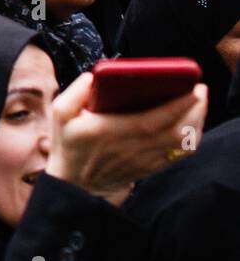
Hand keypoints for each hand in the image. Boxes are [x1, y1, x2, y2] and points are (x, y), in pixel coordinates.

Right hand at [45, 73, 207, 205]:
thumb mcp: (60, 114)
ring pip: (182, 143)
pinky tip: (192, 124)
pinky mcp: (151, 167)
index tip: (190, 88)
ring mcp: (144, 160)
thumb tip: (94, 76)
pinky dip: (192, 138)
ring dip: (196, 122)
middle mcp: (131, 147)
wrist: (74, 184)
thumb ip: (74, 93)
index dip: (177, 106)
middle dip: (194, 109)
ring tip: (198, 103)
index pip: (152, 120)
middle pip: (176, 131)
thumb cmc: (68, 145)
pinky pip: (179, 154)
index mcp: (109, 132)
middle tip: (200, 89)